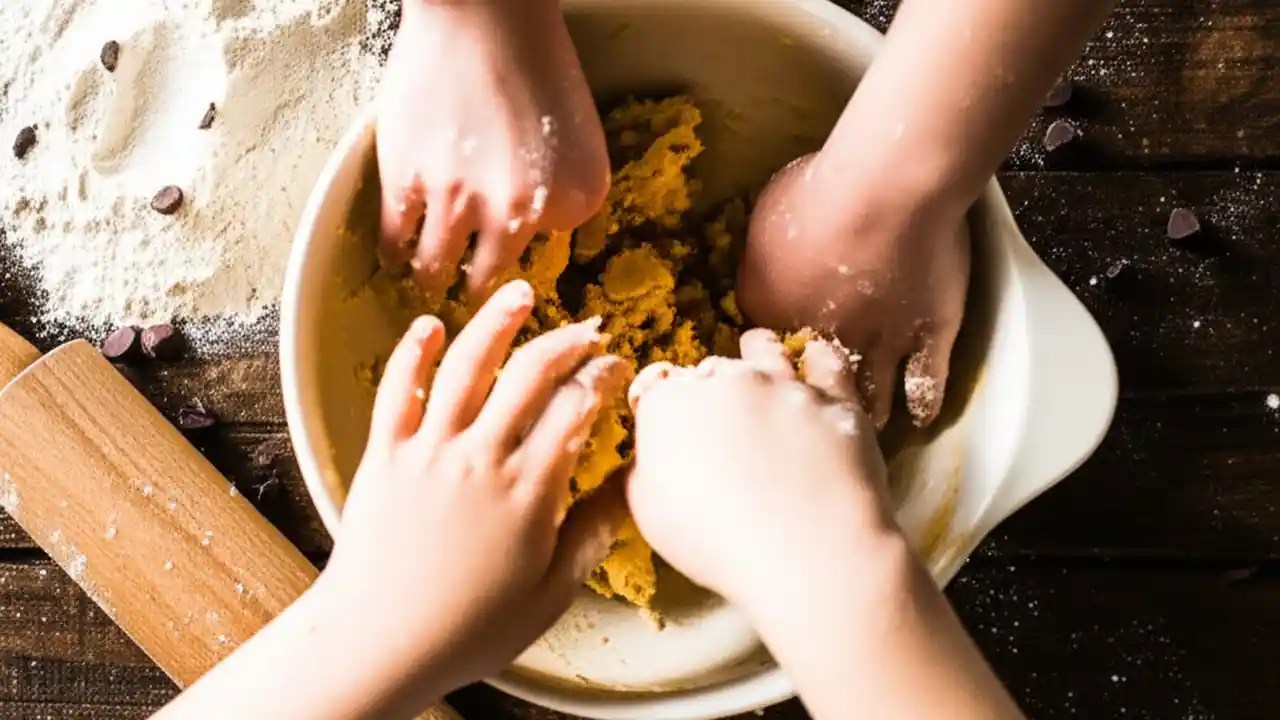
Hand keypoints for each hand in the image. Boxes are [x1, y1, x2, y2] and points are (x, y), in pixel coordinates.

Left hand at [326, 280, 630, 695]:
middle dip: (565, 342)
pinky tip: (429, 326)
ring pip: (466, 367)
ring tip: (518, 293)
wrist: (379, 643)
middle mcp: (480, 457)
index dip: (601, 378)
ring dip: (495, 323)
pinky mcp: (385, 455)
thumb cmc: (470, 629)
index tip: (614, 367)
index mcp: (528, 490)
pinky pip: (397, 390)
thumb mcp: (550, 594)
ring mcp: (428, 450)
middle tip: (586, 329)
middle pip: (530, 375)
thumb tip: (626, 490)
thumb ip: (591, 535)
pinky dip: (413, 353)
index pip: (576, 410)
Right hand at [377, 0, 608, 300]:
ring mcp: (459, 204)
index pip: (548, 261)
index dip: (523, 260)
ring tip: (426, 279)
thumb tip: (555, 239)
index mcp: (575, 201)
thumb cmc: (537, 64)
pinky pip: (394, 240)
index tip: (508, 268)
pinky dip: (393, 255)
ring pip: (437, 268)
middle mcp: (521, 214)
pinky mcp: (407, 185)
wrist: (482, 16)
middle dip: (475, 286)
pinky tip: (394, 257)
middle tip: (463, 289)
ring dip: (431, 277)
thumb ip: (570, 196)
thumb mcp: (583, 138)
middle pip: (489, 277)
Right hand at [625, 328, 893, 612]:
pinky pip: (826, 361)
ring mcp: (783, 384)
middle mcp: (723, 380)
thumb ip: (641, 471)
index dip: (663, 403)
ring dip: (758, 351)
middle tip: (720, 418)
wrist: (808, 555)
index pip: (658, 386)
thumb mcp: (649, 515)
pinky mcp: (834, 398)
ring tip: (759, 352)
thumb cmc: (715, 544)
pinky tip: (815, 357)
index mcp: (668, 405)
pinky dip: (818, 357)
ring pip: (765, 351)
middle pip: (711, 370)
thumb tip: (647, 454)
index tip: (671, 423)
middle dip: (710, 387)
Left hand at [738, 153, 969, 429]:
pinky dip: (923, 404)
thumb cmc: (819, 193)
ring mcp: (882, 344)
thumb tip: (762, 272)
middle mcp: (825, 342)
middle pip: (814, 390)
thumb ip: (760, 259)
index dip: (772, 358)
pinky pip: (927, 384)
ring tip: (868, 432)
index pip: (764, 354)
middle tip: (816, 424)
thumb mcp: (764, 220)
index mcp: (775, 314)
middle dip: (814, 409)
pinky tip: (922, 416)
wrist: (888, 191)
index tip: (776, 363)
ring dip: (867, 416)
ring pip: (872, 398)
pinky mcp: (931, 335)